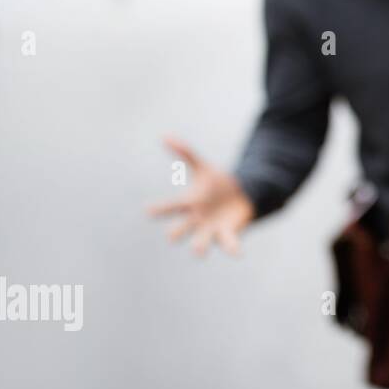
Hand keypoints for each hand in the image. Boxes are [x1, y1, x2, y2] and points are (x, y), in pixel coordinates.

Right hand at [147, 136, 253, 256]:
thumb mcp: (202, 167)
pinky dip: (232, 248)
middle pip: (182, 229)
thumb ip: (185, 153)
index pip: (171, 206)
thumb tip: (164, 136)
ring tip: (197, 250)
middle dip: (177, 232)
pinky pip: (229, 243)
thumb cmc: (216, 184)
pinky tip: (236, 253)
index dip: (160, 209)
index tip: (148, 210)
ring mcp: (211, 229)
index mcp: (188, 204)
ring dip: (199, 245)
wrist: (241, 195)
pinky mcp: (229, 233)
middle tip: (172, 235)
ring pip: (202, 241)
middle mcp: (196, 220)